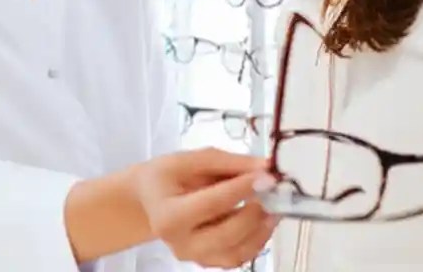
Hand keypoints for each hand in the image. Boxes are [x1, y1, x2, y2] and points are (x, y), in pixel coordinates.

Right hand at [133, 147, 277, 269]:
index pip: (211, 203)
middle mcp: (179, 242)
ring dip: (261, 230)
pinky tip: (262, 221)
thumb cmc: (166, 176)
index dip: (242, 189)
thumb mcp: (189, 160)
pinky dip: (256, 241)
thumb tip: (264, 166)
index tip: (268, 176)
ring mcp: (193, 256)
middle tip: (273, 192)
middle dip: (255, 213)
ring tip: (274, 207)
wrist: (148, 199)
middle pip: (226, 234)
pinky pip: (237, 258)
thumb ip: (227, 162)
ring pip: (236, 252)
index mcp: (168, 214)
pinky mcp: (205, 261)